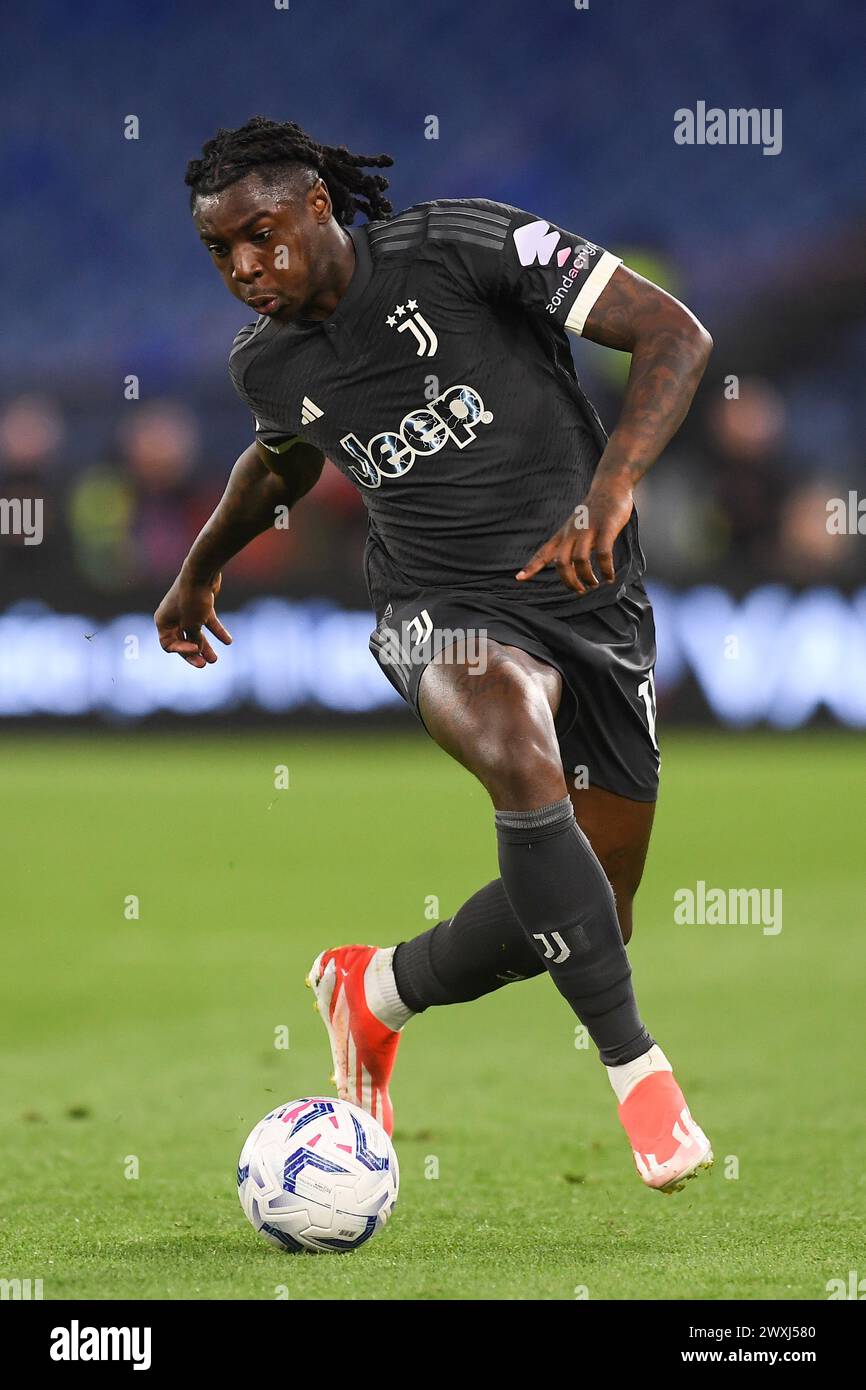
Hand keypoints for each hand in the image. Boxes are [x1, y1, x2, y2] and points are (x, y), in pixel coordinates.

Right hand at [154, 569, 231, 668]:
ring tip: (214, 660)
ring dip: (206, 646)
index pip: (168, 645)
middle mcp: (172, 616)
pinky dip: (216, 631)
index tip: (196, 649)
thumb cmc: (191, 599)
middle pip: (182, 641)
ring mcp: (187, 611)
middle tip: (205, 664)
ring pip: (196, 632)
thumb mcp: (192, 625)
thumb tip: (198, 648)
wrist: (202, 572)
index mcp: (163, 622)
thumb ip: (194, 639)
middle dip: (194, 653)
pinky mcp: (201, 605)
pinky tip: (228, 641)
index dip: (182, 651)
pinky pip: (208, 622)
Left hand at [516, 480, 633, 594]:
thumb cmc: (593, 510)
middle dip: (568, 581)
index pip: (543, 552)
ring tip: (595, 585)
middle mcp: (572, 533)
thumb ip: (568, 544)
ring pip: (580, 560)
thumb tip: (561, 562)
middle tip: (579, 591)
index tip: (518, 578)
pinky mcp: (606, 528)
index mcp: (563, 534)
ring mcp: (588, 530)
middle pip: (560, 562)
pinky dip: (606, 569)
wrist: (610, 486)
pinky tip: (610, 577)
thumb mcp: (575, 526)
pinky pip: (604, 553)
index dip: (531, 566)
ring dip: (587, 577)